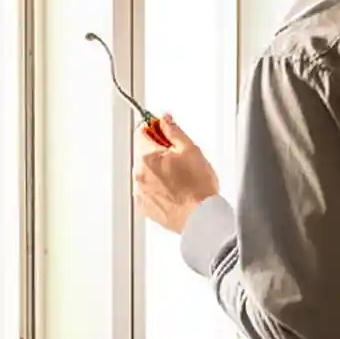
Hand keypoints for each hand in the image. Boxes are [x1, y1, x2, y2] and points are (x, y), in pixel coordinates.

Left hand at [132, 113, 219, 232]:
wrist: (201, 218)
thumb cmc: (199, 188)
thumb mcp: (191, 150)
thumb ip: (174, 131)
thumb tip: (165, 120)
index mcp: (147, 156)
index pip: (142, 131)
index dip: (155, 128)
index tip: (165, 132)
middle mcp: (139, 173)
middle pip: (143, 152)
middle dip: (159, 152)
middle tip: (180, 160)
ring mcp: (140, 191)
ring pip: (146, 172)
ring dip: (158, 171)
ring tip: (180, 180)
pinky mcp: (144, 206)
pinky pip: (147, 190)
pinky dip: (157, 188)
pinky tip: (175, 191)